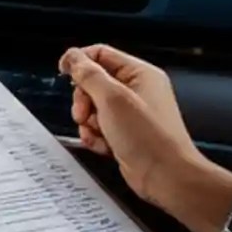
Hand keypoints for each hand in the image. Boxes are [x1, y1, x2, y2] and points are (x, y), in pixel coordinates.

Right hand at [59, 44, 205, 206]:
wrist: (166, 177)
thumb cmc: (149, 138)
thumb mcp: (112, 99)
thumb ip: (88, 74)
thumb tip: (72, 57)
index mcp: (140, 74)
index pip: (101, 54)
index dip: (80, 61)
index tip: (64, 72)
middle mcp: (137, 90)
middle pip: (93, 82)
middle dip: (82, 99)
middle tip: (83, 113)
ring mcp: (132, 113)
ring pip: (93, 107)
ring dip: (87, 121)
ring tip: (96, 132)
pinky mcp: (126, 133)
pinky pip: (99, 127)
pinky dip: (95, 136)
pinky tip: (102, 145)